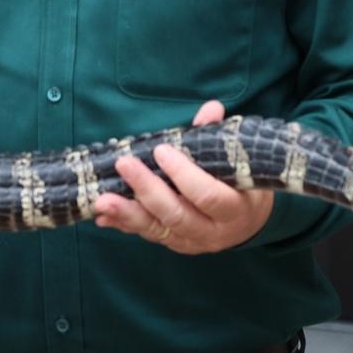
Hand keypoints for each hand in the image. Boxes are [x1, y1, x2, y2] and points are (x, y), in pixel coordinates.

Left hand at [92, 100, 273, 253]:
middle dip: (148, 190)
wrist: (250, 222)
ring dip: (127, 214)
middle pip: (177, 215)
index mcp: (235, 209)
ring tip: (102, 200)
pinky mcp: (175, 244)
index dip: (184, 175)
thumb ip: (220, 136)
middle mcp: (213, 231)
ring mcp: (192, 242)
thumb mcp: (240, 162)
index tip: (161, 150)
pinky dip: (124, 224)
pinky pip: (148, 234)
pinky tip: (102, 216)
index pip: (208, 196)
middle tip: (124, 164)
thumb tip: (211, 109)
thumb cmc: (243, 184)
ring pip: (158, 230)